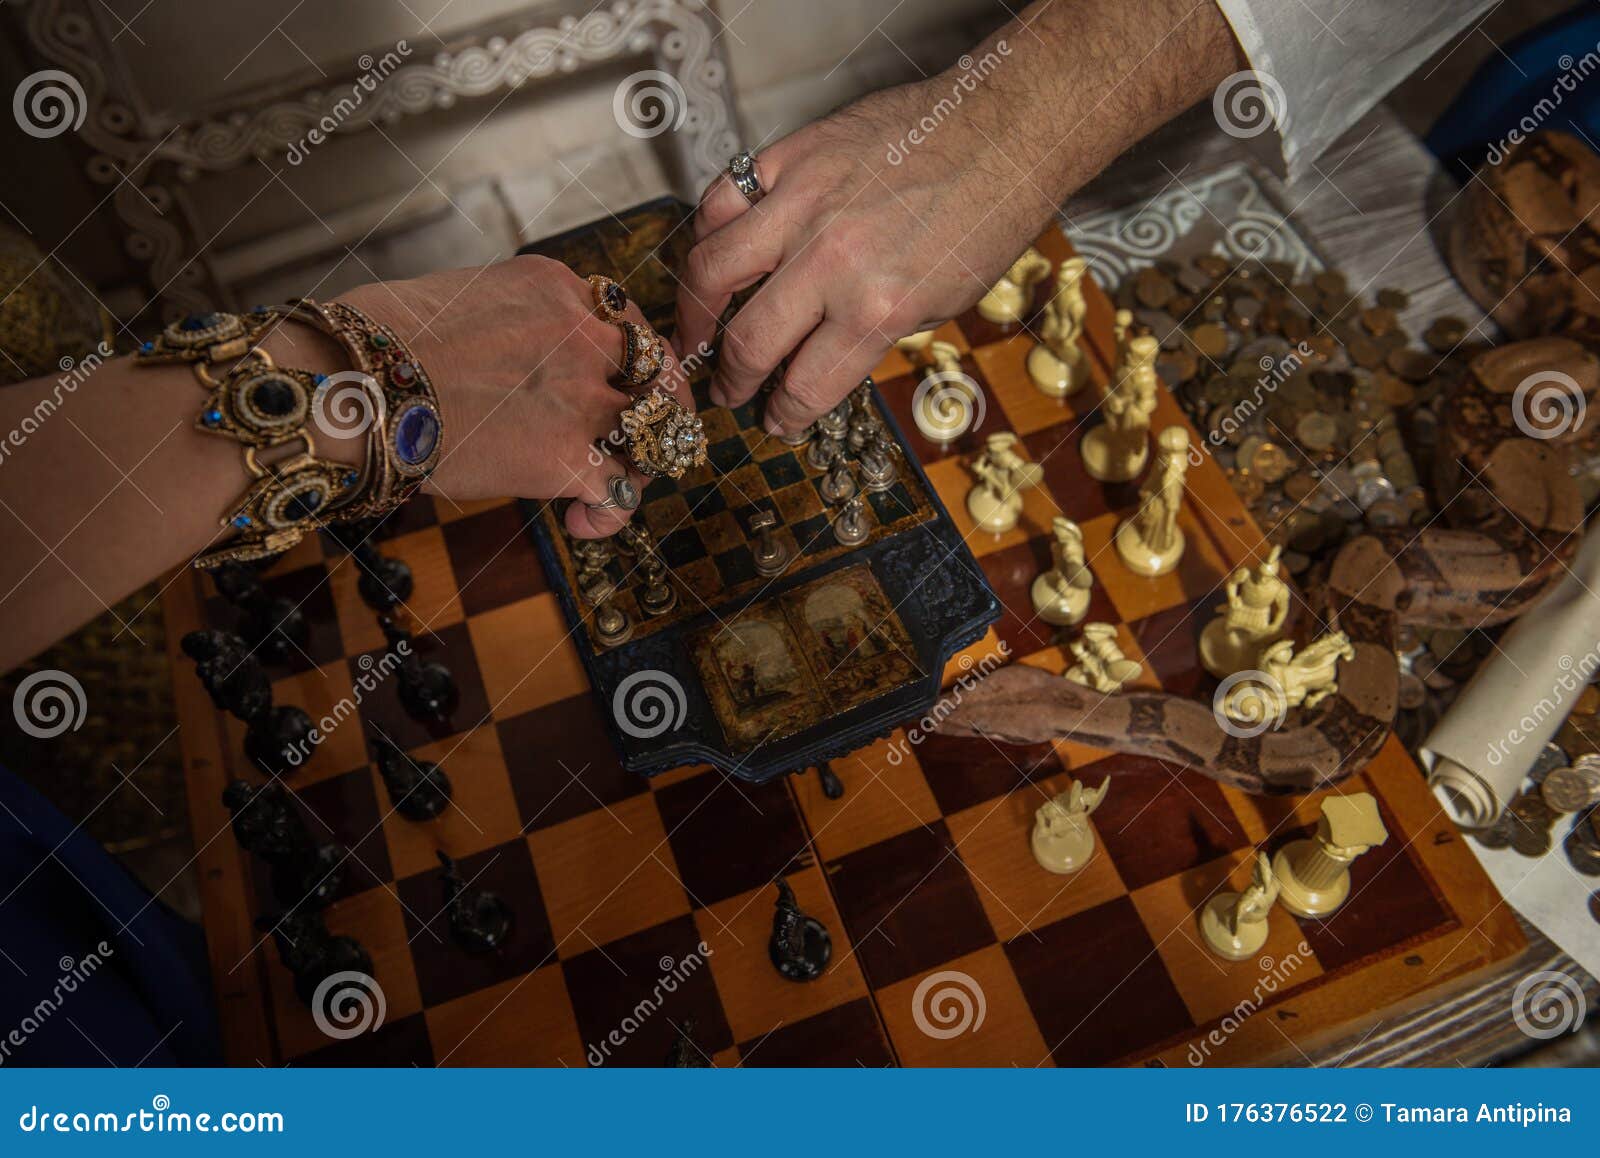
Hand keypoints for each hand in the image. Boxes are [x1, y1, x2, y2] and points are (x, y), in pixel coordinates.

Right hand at [335, 256, 684, 536]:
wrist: (350, 386)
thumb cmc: (376, 342)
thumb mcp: (461, 295)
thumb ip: (508, 317)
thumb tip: (504, 345)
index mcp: (554, 287)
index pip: (622, 317)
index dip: (625, 355)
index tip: (612, 378)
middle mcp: (581, 335)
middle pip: (657, 369)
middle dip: (657, 403)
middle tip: (643, 432)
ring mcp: (581, 397)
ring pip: (653, 430)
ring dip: (640, 459)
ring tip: (614, 478)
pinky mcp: (567, 459)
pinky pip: (622, 493)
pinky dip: (610, 514)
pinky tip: (582, 523)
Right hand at [674, 75, 1052, 435]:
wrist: (1003, 131)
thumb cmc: (984, 219)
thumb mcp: (940, 304)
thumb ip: (870, 334)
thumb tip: (816, 361)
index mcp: (878, 310)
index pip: (806, 385)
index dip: (784, 414)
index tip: (774, 420)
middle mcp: (833, 261)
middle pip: (749, 340)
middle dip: (732, 378)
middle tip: (727, 388)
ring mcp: (804, 204)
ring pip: (712, 269)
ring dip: (695, 314)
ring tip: (694, 334)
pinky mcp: (792, 156)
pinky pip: (723, 199)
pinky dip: (708, 233)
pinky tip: (712, 256)